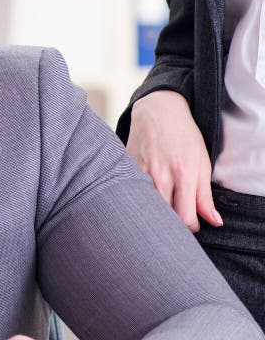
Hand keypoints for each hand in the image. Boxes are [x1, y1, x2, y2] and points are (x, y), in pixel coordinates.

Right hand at [127, 90, 221, 231]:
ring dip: (154, 212)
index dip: (190, 227)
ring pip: (146, 208)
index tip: (191, 223)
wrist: (158, 112)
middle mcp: (161, 175)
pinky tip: (143, 194)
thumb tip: (214, 221)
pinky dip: (138, 198)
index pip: (185, 218)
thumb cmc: (184, 137)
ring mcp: (140, 172)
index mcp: (184, 174)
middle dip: (171, 223)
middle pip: (164, 217)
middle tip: (176, 217)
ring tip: (161, 206)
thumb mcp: (202, 163)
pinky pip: (131, 193)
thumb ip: (205, 196)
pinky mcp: (126, 168)